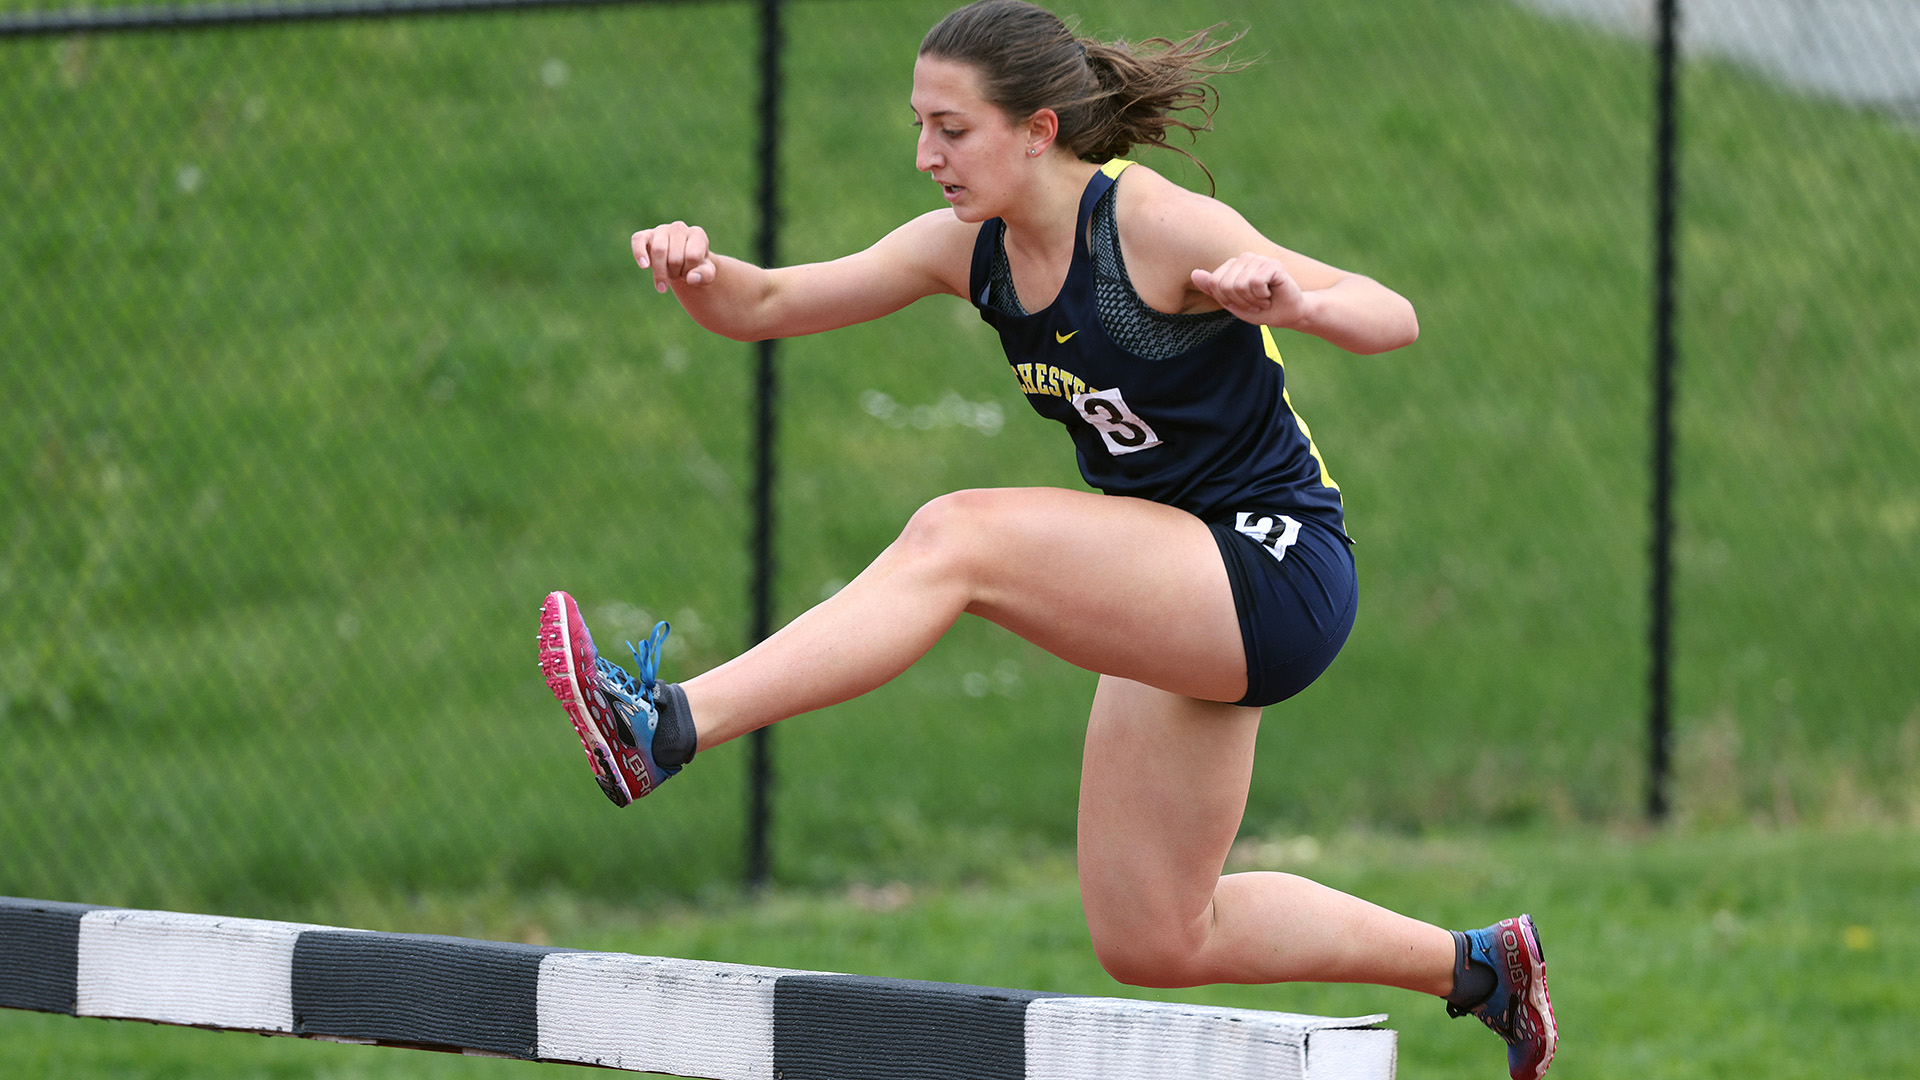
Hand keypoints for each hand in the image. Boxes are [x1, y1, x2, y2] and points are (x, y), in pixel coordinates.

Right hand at [632, 221, 717, 292]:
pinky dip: (640, 253)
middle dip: (676, 274)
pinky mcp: (645, 235)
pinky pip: (638, 240)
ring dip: (661, 273)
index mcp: (697, 234)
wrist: (680, 263)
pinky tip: (644, 266)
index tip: (691, 272)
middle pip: (675, 258)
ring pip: (658, 251)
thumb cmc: (695, 267)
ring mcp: (661, 230)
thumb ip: (705, 276)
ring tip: (663, 285)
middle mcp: (679, 227)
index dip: (690, 271)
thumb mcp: (706, 274)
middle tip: (678, 275)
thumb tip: (691, 278)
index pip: (693, 256)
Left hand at [1190, 252, 1309, 327]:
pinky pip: (1255, 282)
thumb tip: (1194, 273)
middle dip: (1240, 302)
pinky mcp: (1273, 264)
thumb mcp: (1232, 303)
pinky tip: (1271, 294)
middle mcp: (1245, 257)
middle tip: (1254, 302)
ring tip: (1263, 299)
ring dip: (1252, 300)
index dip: (1227, 300)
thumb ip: (1213, 288)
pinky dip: (1262, 295)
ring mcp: (1259, 259)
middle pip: (1226, 284)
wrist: (1289, 314)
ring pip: (1240, 284)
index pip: (1214, 282)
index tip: (1242, 303)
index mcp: (1233, 265)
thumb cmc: (1261, 309)